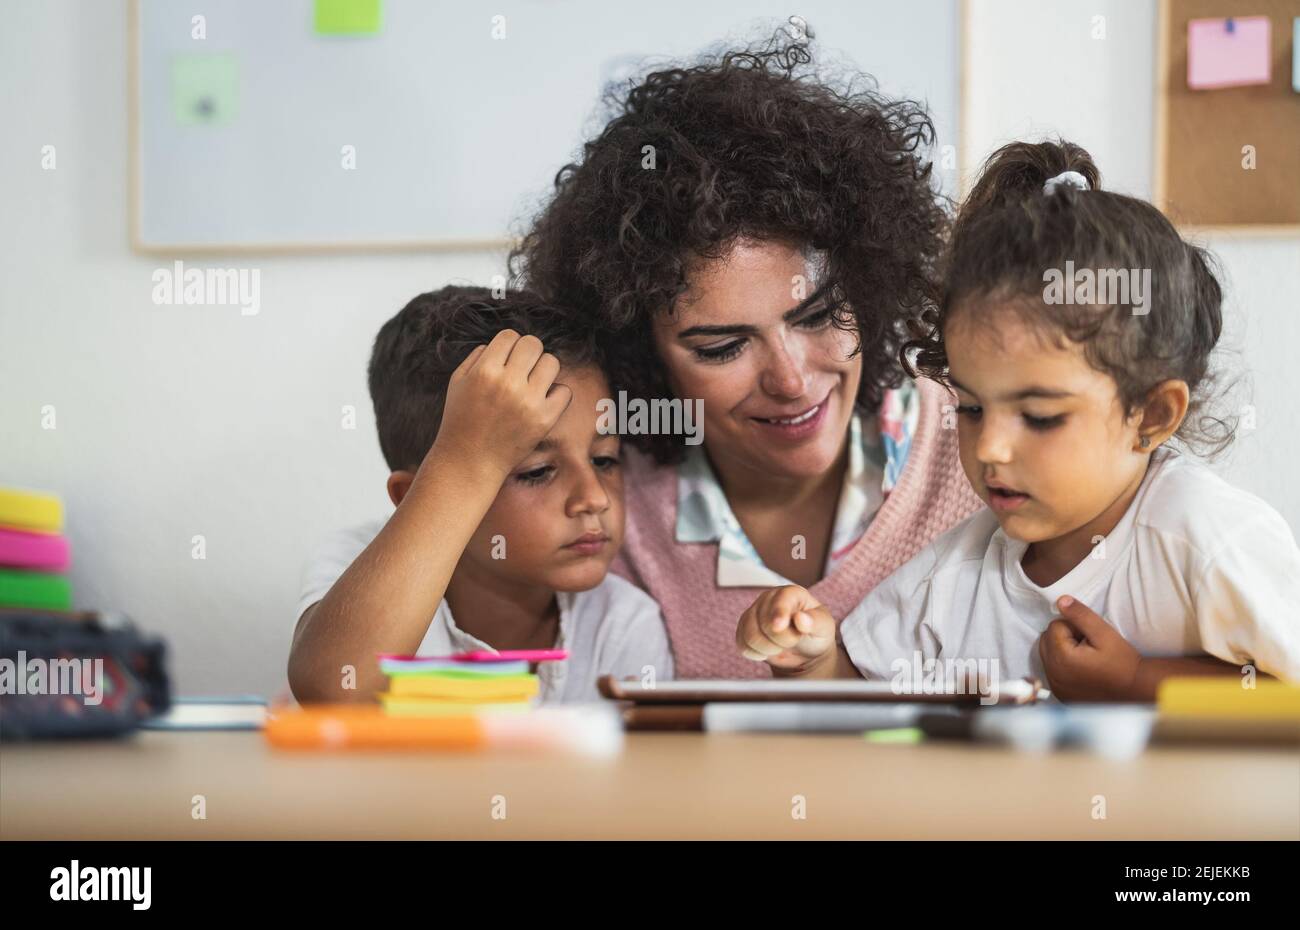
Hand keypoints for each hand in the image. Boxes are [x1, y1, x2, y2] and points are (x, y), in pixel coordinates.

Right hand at [430, 330, 572, 477]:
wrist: (469, 461)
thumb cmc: (461, 419)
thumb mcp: (458, 381)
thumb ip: (478, 356)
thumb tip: (502, 343)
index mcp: (484, 371)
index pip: (510, 335)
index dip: (509, 345)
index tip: (505, 360)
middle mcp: (508, 383)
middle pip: (533, 344)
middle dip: (528, 353)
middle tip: (521, 370)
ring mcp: (528, 402)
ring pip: (551, 362)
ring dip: (543, 370)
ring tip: (532, 384)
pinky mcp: (544, 420)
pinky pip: (565, 391)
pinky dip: (556, 393)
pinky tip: (541, 401)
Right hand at [736, 585, 837, 671]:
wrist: (805, 651)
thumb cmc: (816, 634)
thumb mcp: (824, 627)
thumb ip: (815, 622)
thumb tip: (801, 618)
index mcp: (791, 593)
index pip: (781, 599)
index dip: (779, 612)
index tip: (779, 626)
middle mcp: (769, 599)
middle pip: (764, 622)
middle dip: (781, 639)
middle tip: (794, 640)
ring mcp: (754, 612)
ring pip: (750, 635)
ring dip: (768, 648)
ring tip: (781, 647)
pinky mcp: (744, 628)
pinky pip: (742, 644)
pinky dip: (756, 654)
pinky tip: (768, 651)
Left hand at [1038, 595, 1141, 701]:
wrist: (1135, 689)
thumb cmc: (1122, 661)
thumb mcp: (1104, 633)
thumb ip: (1080, 615)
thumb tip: (1060, 601)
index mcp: (1061, 659)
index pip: (1055, 626)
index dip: (1074, 626)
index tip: (1090, 637)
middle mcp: (1053, 674)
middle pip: (1046, 639)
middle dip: (1064, 637)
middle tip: (1087, 644)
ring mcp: (1055, 686)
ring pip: (1047, 654)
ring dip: (1061, 650)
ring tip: (1085, 655)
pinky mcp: (1060, 694)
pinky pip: (1052, 670)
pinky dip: (1062, 665)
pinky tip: (1081, 668)